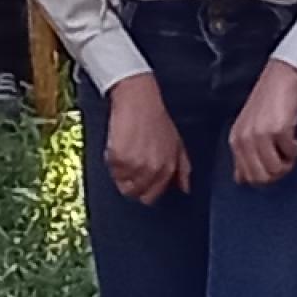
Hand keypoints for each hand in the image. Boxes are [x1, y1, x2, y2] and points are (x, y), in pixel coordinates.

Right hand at [97, 72, 187, 202]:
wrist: (139, 101)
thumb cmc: (157, 119)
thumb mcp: (177, 144)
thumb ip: (183, 168)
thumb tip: (185, 189)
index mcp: (167, 169)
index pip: (152, 195)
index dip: (143, 189)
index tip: (139, 181)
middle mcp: (152, 170)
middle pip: (135, 192)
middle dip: (130, 183)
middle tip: (128, 166)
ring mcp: (134, 165)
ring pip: (120, 181)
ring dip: (120, 170)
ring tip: (125, 151)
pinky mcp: (118, 158)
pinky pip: (111, 169)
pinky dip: (111, 159)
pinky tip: (118, 145)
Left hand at [229, 60, 296, 184]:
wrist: (282, 76)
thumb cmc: (270, 102)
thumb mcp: (250, 129)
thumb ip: (245, 154)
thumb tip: (242, 180)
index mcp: (236, 140)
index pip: (246, 177)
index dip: (265, 176)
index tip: (275, 163)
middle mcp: (244, 139)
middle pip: (261, 178)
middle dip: (277, 173)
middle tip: (285, 157)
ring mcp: (260, 135)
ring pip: (275, 170)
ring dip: (289, 162)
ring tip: (290, 146)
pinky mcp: (278, 130)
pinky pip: (291, 154)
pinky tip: (296, 136)